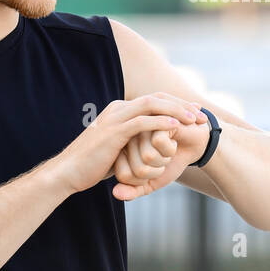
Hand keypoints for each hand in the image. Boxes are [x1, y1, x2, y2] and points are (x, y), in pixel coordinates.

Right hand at [48, 93, 203, 195]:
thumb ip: (129, 143)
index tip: (194, 113)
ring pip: (151, 105)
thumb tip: (146, 147)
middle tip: (201, 113)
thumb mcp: (115, 149)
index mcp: (119, 110)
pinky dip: (160, 122)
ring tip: (193, 119)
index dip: (175, 105)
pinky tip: (176, 127)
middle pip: (156, 98)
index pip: (153, 100)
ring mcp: (115, 118)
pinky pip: (142, 121)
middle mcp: (118, 109)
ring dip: (175, 110)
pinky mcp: (114, 131)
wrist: (68, 172)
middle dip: (180, 104)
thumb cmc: (91, 165)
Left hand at [112, 118, 210, 200]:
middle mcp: (127, 139)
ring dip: (165, 158)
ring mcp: (139, 127)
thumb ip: (133, 191)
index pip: (124, 176)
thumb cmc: (171, 162)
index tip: (152, 171)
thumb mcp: (151, 182)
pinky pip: (158, 143)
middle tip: (163, 159)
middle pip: (138, 169)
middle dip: (158, 170)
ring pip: (148, 156)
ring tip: (167, 148)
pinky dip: (171, 147)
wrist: (193, 146)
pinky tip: (173, 138)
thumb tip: (116, 194)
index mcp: (121, 153)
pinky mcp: (154, 118)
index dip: (144, 181)